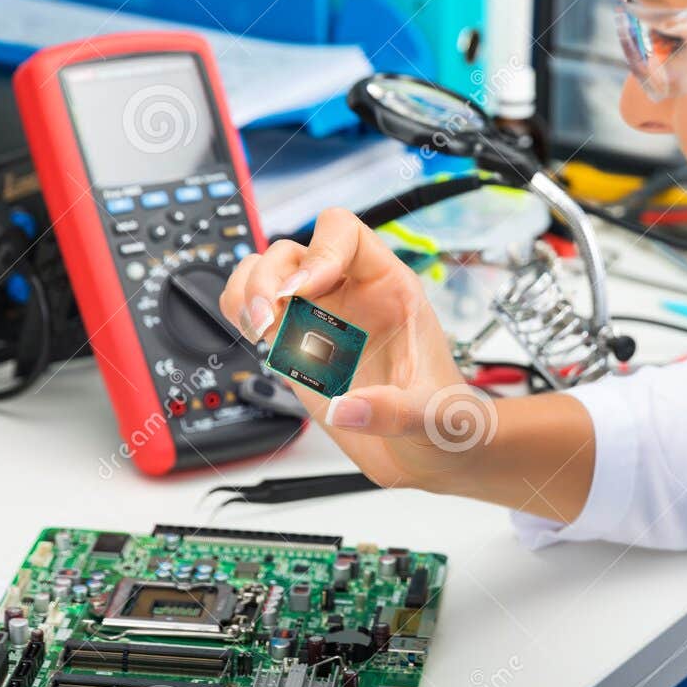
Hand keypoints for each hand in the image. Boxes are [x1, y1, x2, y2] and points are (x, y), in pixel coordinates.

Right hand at [218, 208, 497, 492]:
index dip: (319, 252)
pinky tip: (257, 339)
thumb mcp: (435, 417)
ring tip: (259, 330)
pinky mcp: (297, 349)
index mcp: (391, 289)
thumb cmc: (446, 420)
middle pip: (294, 251)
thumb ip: (396, 411)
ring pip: (267, 273)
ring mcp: (320, 320)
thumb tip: (344, 408)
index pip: (346, 234)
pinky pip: (256, 310)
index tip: (301, 292)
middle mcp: (351, 296)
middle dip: (271, 278)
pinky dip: (240, 313)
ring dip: (249, 292)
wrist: (433, 452)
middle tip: (269, 320)